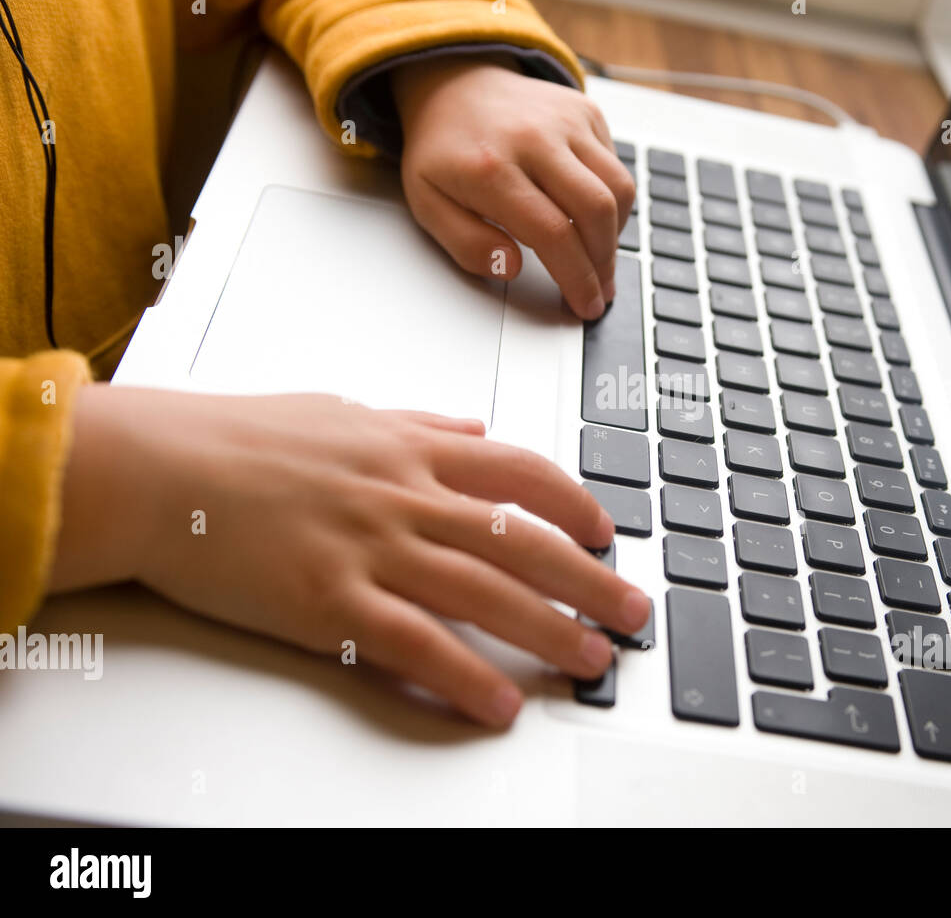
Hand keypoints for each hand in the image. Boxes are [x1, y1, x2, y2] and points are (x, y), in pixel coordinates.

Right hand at [51, 385, 649, 726]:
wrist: (155, 469)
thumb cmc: (238, 439)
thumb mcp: (343, 411)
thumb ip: (418, 423)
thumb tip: (475, 429)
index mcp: (410, 450)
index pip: (521, 473)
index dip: (576, 504)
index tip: (606, 530)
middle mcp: (404, 496)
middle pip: (522, 541)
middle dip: (590, 580)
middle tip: (631, 610)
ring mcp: (370, 549)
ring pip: (485, 593)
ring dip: (549, 631)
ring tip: (591, 658)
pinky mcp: (327, 602)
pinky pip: (414, 645)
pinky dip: (463, 677)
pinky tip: (499, 704)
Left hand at [391, 56, 634, 319]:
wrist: (453, 84)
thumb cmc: (443, 151)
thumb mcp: (428, 205)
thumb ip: (466, 245)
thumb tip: (512, 268)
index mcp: (491, 167)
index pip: (552, 233)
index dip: (576, 278)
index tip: (584, 305)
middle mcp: (534, 138)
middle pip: (595, 211)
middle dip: (603, 263)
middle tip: (599, 291)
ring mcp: (565, 120)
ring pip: (618, 188)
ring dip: (615, 235)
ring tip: (598, 259)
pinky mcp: (585, 111)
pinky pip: (616, 166)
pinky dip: (612, 201)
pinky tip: (590, 218)